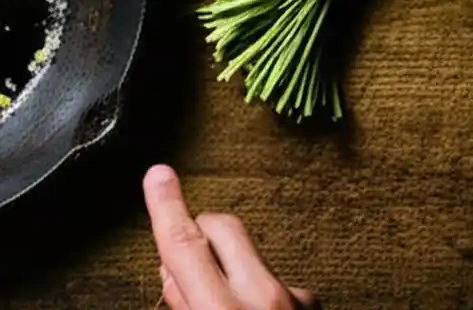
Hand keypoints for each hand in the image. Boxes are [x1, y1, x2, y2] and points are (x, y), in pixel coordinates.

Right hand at [144, 165, 318, 309]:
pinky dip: (263, 292)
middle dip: (202, 232)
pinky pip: (277, 279)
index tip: (158, 176)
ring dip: (233, 267)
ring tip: (230, 305)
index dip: (166, 205)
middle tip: (190, 264)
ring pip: (251, 254)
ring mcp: (295, 300)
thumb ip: (184, 301)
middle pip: (222, 226)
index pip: (184, 244)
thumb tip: (174, 272)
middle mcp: (263, 298)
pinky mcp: (313, 305)